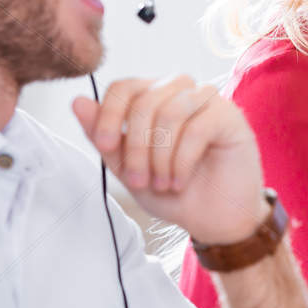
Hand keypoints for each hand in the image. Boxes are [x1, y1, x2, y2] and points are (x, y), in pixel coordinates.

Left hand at [71, 77, 264, 244]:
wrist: (214, 220)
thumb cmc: (174, 193)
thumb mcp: (128, 170)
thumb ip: (104, 138)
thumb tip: (77, 101)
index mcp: (154, 98)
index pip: (124, 87)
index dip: (109, 114)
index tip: (105, 146)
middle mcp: (180, 92)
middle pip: (144, 100)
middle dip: (135, 147)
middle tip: (138, 181)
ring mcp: (207, 101)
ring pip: (169, 112)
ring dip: (159, 156)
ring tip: (163, 184)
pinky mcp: (230, 117)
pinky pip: (197, 128)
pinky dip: (182, 160)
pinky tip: (180, 181)